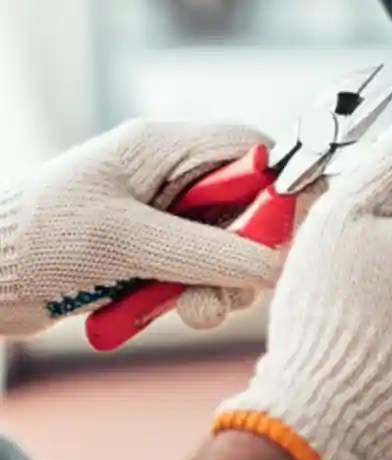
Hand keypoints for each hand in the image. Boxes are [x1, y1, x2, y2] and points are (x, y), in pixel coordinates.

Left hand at [0, 120, 288, 335]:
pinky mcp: (158, 255)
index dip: (280, 194)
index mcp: (163, 148)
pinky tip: (162, 311)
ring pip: (234, 251)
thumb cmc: (39, 241)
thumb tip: (279, 265)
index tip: (283, 239)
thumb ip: (212, 252)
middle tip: (229, 286)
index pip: (256, 153)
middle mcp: (171, 178)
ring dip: (221, 287)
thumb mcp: (132, 242)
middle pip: (252, 209)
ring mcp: (166, 218)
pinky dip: (194, 300)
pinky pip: (205, 276)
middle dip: (248, 255)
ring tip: (188, 310)